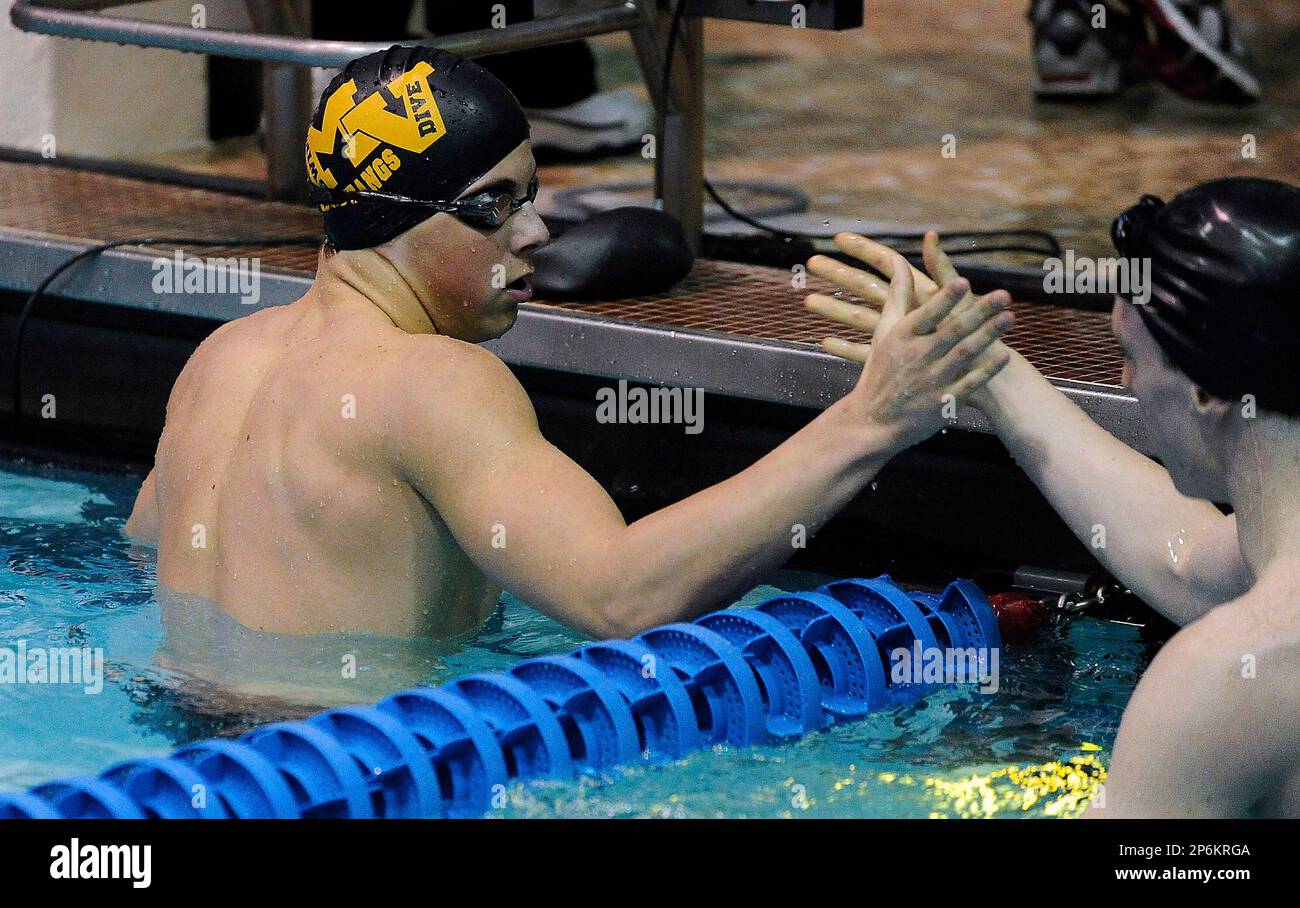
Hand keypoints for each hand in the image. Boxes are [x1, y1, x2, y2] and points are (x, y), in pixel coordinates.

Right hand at [804, 231, 1013, 446]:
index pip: (926, 314)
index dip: (945, 299)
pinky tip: (1005, 355)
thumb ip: (896, 295)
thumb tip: (898, 259)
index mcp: (901, 337)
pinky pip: (969, 384)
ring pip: (964, 354)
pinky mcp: (942, 401)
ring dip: (988, 335)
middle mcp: (916, 356)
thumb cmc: (880, 370)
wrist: (873, 420)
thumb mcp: (883, 331)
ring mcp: (930, 380)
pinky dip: (986, 371)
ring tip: (1010, 317)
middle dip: (978, 312)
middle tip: (1004, 295)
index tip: (963, 282)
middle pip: (952, 331)